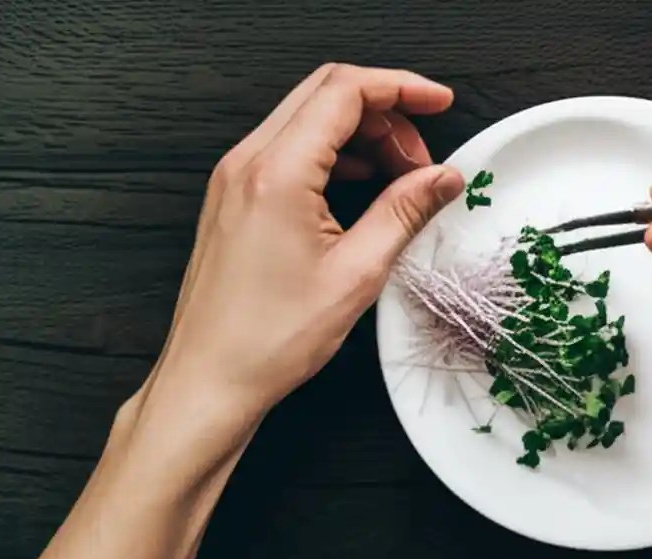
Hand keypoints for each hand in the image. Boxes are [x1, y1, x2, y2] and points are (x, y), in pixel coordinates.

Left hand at [143, 64, 463, 424]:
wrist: (209, 377)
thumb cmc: (270, 338)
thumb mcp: (356, 274)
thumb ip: (404, 213)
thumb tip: (441, 178)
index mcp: (277, 173)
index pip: (345, 92)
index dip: (401, 88)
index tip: (440, 103)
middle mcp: (248, 163)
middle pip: (326, 93)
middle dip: (386, 110)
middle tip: (424, 155)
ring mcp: (235, 178)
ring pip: (308, 119)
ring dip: (361, 134)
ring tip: (401, 179)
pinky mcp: (234, 197)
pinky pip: (289, 150)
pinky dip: (333, 154)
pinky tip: (363, 187)